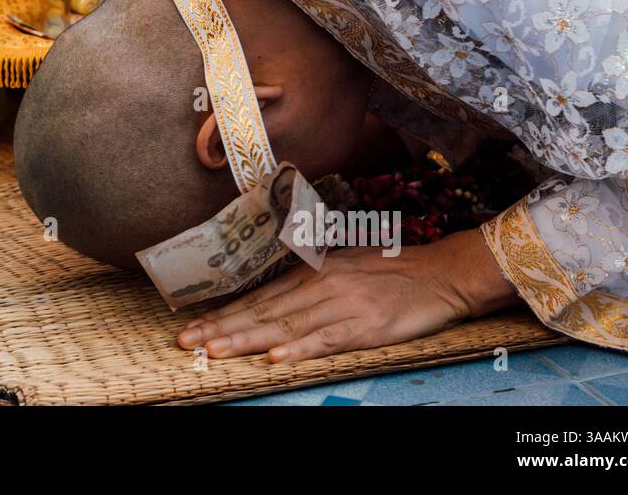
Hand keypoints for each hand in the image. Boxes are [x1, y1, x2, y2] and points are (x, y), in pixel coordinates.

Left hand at [176, 229, 519, 362]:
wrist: (439, 273)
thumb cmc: (388, 272)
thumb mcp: (339, 269)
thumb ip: (305, 284)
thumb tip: (267, 303)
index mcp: (310, 274)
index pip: (258, 299)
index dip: (223, 315)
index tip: (192, 327)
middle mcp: (319, 286)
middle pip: (262, 312)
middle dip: (222, 328)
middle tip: (188, 342)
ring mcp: (341, 305)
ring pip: (285, 325)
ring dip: (248, 340)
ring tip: (216, 352)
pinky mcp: (365, 325)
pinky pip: (327, 339)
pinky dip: (300, 348)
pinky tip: (277, 357)